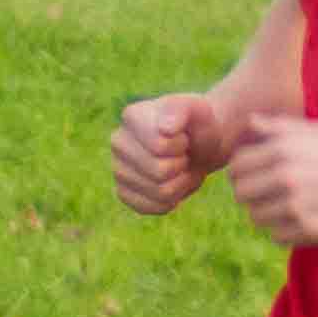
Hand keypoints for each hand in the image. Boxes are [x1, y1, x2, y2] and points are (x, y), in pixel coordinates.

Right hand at [108, 90, 230, 218]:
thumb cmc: (198, 125)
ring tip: (179, 167)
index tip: (183, 136)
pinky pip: (151, 207)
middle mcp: (118, 142)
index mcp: (131, 117)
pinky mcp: (123, 192)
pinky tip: (173, 183)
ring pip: (159, 192)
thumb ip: (182, 111)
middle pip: (159, 172)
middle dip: (181, 165)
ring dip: (180, 183)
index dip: (180, 146)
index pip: (159, 147)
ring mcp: (118, 169)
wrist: (199, 145)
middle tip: (183, 154)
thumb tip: (165, 128)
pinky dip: (171, 200)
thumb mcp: (198, 109)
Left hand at [225, 115, 317, 249]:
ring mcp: (296, 205)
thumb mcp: (317, 130)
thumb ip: (279, 127)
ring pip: (256, 218)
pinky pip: (277, 236)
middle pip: (241, 195)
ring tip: (290, 208)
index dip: (243, 173)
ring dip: (269, 215)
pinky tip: (304, 221)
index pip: (236, 167)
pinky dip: (286, 232)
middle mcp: (285, 176)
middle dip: (252, 195)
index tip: (257, 177)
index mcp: (283, 149)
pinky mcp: (308, 230)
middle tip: (271, 196)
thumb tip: (249, 122)